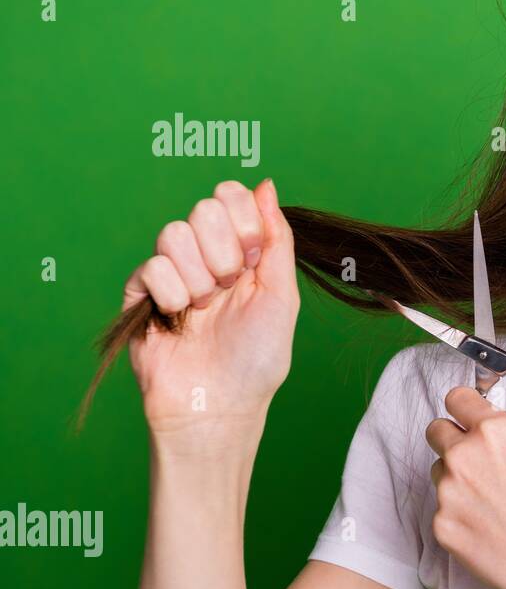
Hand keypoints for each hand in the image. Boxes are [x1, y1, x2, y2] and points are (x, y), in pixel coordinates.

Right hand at [122, 179, 299, 442]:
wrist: (219, 404)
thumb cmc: (256, 358)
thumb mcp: (280, 294)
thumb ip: (276, 238)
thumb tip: (264, 184)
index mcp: (241, 252)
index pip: (230, 195)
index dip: (243, 220)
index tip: (252, 258)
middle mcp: (206, 256)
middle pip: (203, 208)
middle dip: (224, 252)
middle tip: (229, 288)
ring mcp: (172, 273)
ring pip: (173, 233)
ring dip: (199, 278)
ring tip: (205, 309)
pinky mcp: (141, 294)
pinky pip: (152, 267)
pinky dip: (173, 295)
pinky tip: (180, 318)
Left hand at [425, 335, 505, 588]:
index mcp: (497, 432)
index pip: (457, 398)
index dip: (473, 405)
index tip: (485, 417)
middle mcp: (464, 460)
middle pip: (438, 430)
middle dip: (459, 436)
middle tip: (493, 457)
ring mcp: (449, 498)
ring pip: (438, 471)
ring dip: (458, 475)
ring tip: (500, 494)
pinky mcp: (444, 531)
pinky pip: (441, 509)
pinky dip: (461, 512)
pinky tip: (494, 522)